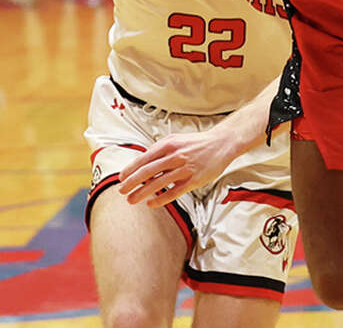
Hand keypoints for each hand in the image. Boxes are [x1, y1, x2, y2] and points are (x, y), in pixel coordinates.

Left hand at [117, 128, 240, 207]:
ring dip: (142, 193)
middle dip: (131, 182)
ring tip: (132, 199)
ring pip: (158, 183)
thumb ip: (160, 150)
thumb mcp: (176, 140)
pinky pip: (174, 192)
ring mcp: (184, 168)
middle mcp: (175, 156)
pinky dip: (161, 199)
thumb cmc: (197, 143)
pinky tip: (152, 203)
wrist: (220, 144)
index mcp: (168, 144)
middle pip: (148, 171)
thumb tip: (143, 163)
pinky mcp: (193, 180)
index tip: (122, 177)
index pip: (144, 158)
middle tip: (122, 190)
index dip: (130, 169)